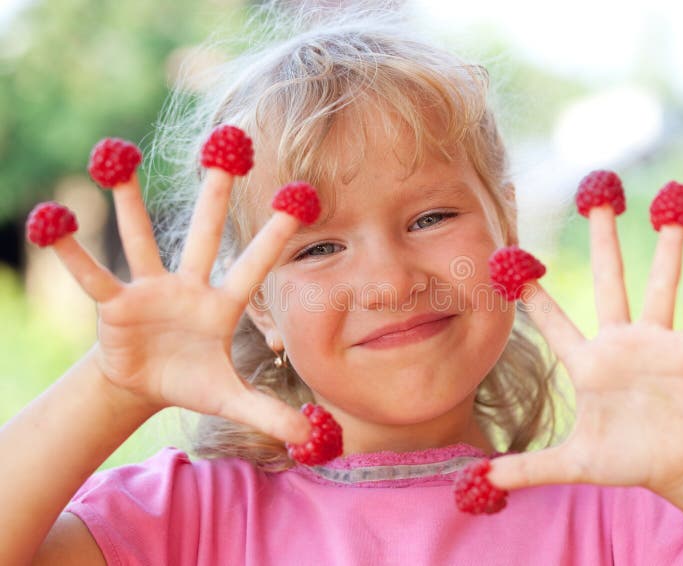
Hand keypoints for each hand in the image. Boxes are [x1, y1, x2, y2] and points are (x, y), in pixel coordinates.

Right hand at [49, 168, 310, 443]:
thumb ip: (269, 411)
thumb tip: (310, 436)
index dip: (277, 232)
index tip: (300, 193)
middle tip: (227, 142)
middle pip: (205, 231)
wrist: (146, 385)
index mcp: (224, 305)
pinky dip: (71, 250)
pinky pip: (92, 273)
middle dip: (215, 191)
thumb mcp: (231, 399)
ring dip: (129, 200)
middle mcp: (190, 285)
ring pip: (140, 237)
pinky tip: (51, 219)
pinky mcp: (114, 303)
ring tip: (117, 155)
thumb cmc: (194, 381)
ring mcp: (150, 288)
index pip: (257, 264)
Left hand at [488, 205, 682, 495]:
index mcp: (586, 362)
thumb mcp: (571, 465)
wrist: (674, 468)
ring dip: (668, 248)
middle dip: (603, 238)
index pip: (551, 320)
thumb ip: (527, 468)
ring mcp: (656, 344)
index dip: (532, 293)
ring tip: (674, 205)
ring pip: (661, 285)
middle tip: (597, 194)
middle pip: (608, 279)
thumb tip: (483, 481)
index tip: (512, 258)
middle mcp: (619, 342)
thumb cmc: (623, 459)